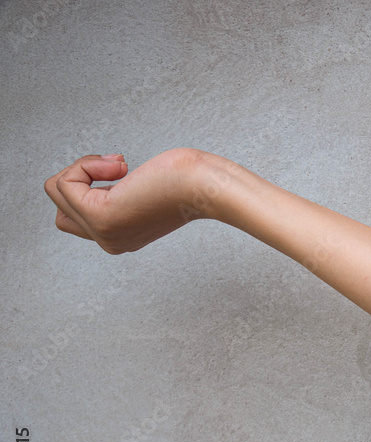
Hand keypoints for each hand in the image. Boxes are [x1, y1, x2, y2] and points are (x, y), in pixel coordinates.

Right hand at [43, 148, 209, 253]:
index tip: (124, 172)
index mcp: (119, 238)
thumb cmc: (188, 180)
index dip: (89, 183)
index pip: (74, 212)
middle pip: (60, 206)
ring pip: (56, 191)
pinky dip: (85, 165)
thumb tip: (92, 178)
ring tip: (120, 165)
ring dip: (81, 167)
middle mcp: (109, 241)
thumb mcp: (141, 188)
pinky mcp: (102, 216)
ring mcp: (104, 232)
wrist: (207, 186)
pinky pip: (63, 183)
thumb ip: (115, 193)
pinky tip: (120, 165)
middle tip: (119, 167)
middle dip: (78, 177)